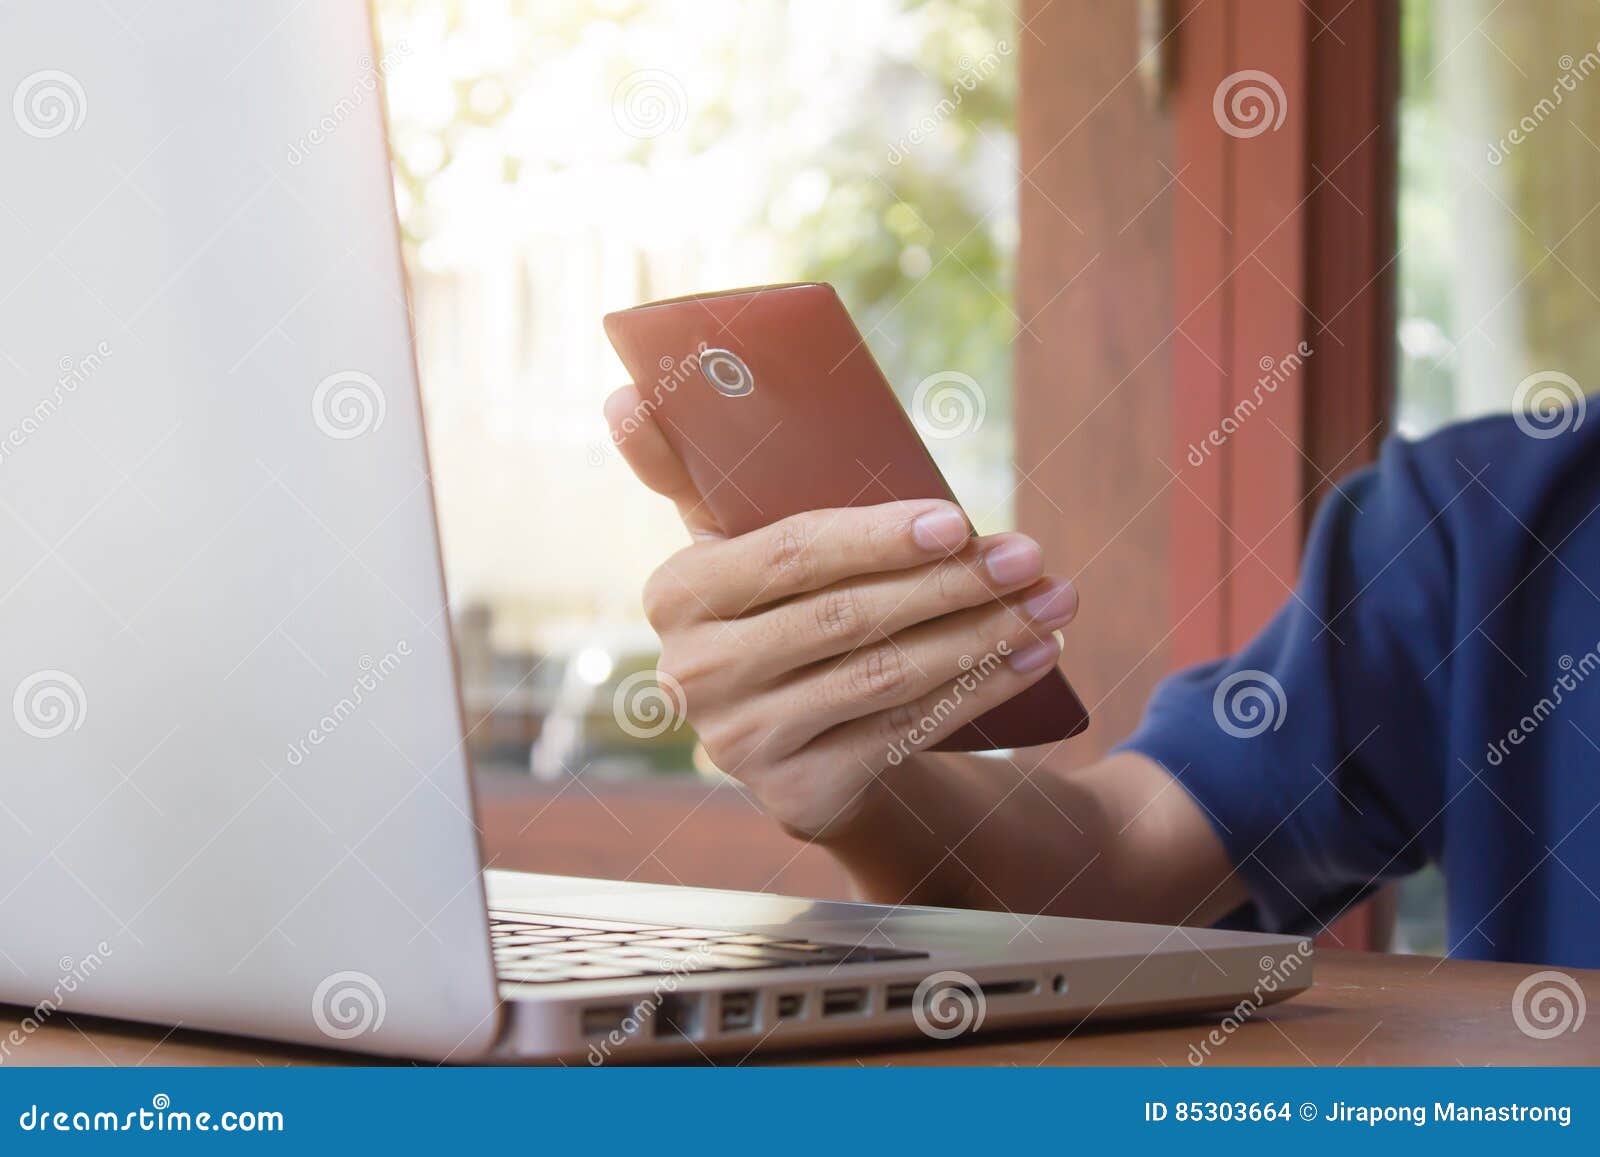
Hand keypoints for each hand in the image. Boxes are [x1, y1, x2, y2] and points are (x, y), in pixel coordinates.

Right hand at [604, 385, 1078, 835]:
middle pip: (845, 618)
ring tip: (1053, 602)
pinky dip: (977, 691)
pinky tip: (1031, 656)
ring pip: (883, 678)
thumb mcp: (732, 542)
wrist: (786, 735)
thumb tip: (624, 393)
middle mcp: (696, 672)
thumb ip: (686, 468)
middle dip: (951, 584)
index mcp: (677, 590)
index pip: (789, 555)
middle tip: (1031, 556)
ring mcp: (742, 740)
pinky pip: (902, 733)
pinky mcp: (796, 792)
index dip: (877, 537)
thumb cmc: (774, 608)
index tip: (958, 518)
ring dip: (981, 636)